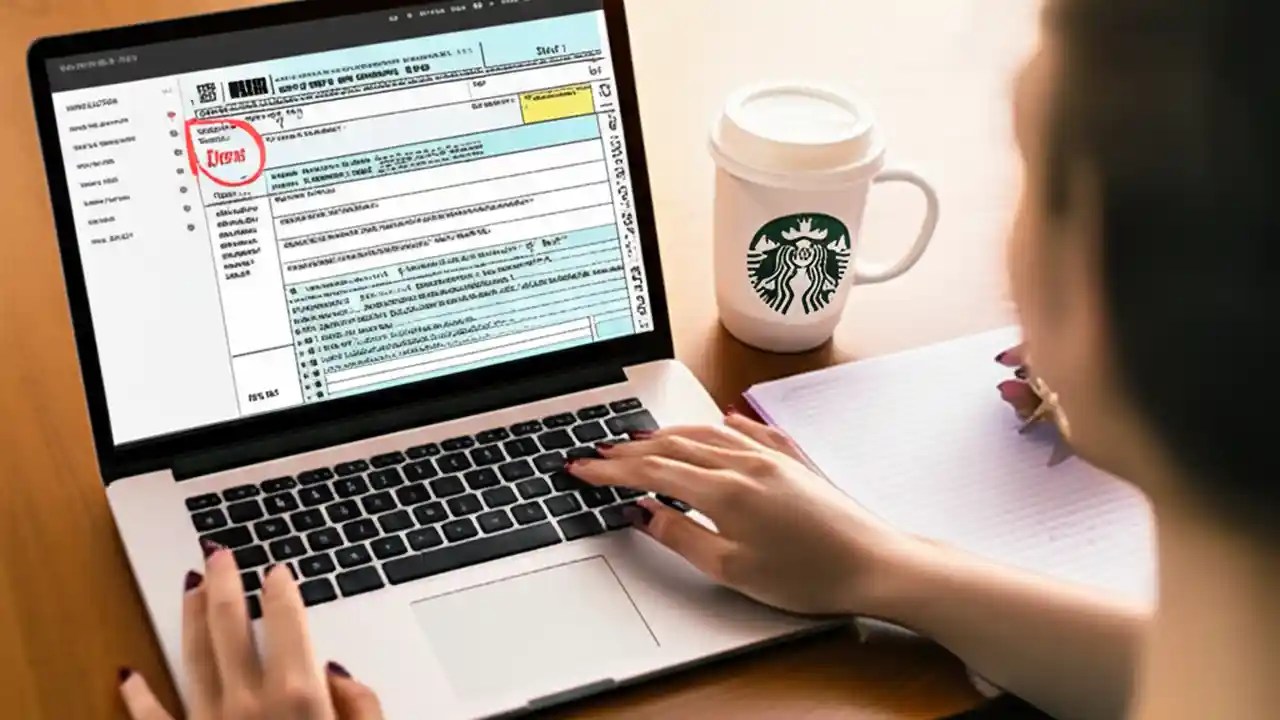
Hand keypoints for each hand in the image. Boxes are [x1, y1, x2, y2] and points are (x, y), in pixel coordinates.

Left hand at [118, 546, 383, 719]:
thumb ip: (362, 706)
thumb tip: (338, 671)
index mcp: (302, 696)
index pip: (290, 619)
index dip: (284, 587)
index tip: (279, 569)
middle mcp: (249, 704)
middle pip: (231, 624)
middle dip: (226, 582)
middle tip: (220, 551)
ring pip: (193, 655)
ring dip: (190, 616)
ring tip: (190, 585)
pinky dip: (135, 695)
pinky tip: (127, 673)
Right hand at [568, 412, 921, 616]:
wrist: (874, 564)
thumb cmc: (808, 575)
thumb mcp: (731, 569)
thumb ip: (680, 537)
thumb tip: (645, 514)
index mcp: (724, 490)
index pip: (651, 471)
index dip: (611, 470)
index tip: (582, 468)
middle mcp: (745, 462)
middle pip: (673, 445)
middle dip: (631, 448)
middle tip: (599, 452)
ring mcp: (771, 457)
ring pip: (706, 433)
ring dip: (668, 433)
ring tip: (642, 439)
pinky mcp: (793, 461)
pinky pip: (747, 431)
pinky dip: (721, 427)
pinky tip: (717, 423)